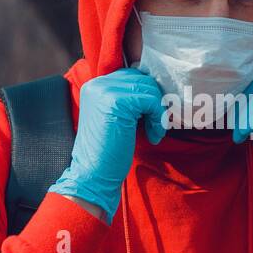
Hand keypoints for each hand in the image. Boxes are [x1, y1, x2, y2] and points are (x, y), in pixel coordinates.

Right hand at [48, 68, 165, 222]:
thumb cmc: (108, 152)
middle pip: (142, 79)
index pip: (132, 76)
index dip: (147, 95)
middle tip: (155, 125)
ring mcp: (106, 92)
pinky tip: (153, 136)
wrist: (94, 175)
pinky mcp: (117, 103)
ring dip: (158, 112)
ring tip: (154, 131)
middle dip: (154, 102)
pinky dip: (158, 119)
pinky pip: (151, 101)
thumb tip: (156, 88)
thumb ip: (128, 100)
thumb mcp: (116, 118)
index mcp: (95, 86)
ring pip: (149, 89)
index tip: (151, 117)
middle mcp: (98, 84)